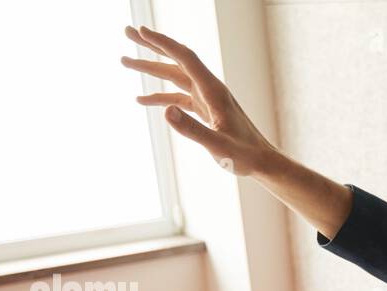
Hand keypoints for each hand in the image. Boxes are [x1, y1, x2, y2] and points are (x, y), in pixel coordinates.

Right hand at [121, 25, 275, 176]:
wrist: (262, 162)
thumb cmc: (244, 155)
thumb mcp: (217, 145)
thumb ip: (192, 129)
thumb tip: (165, 111)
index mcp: (213, 91)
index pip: (185, 58)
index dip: (163, 43)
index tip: (141, 31)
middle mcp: (210, 89)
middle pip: (177, 60)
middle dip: (152, 46)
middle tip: (127, 32)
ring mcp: (207, 99)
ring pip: (175, 77)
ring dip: (151, 69)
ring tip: (124, 61)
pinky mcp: (206, 110)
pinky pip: (178, 97)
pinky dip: (160, 96)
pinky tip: (141, 100)